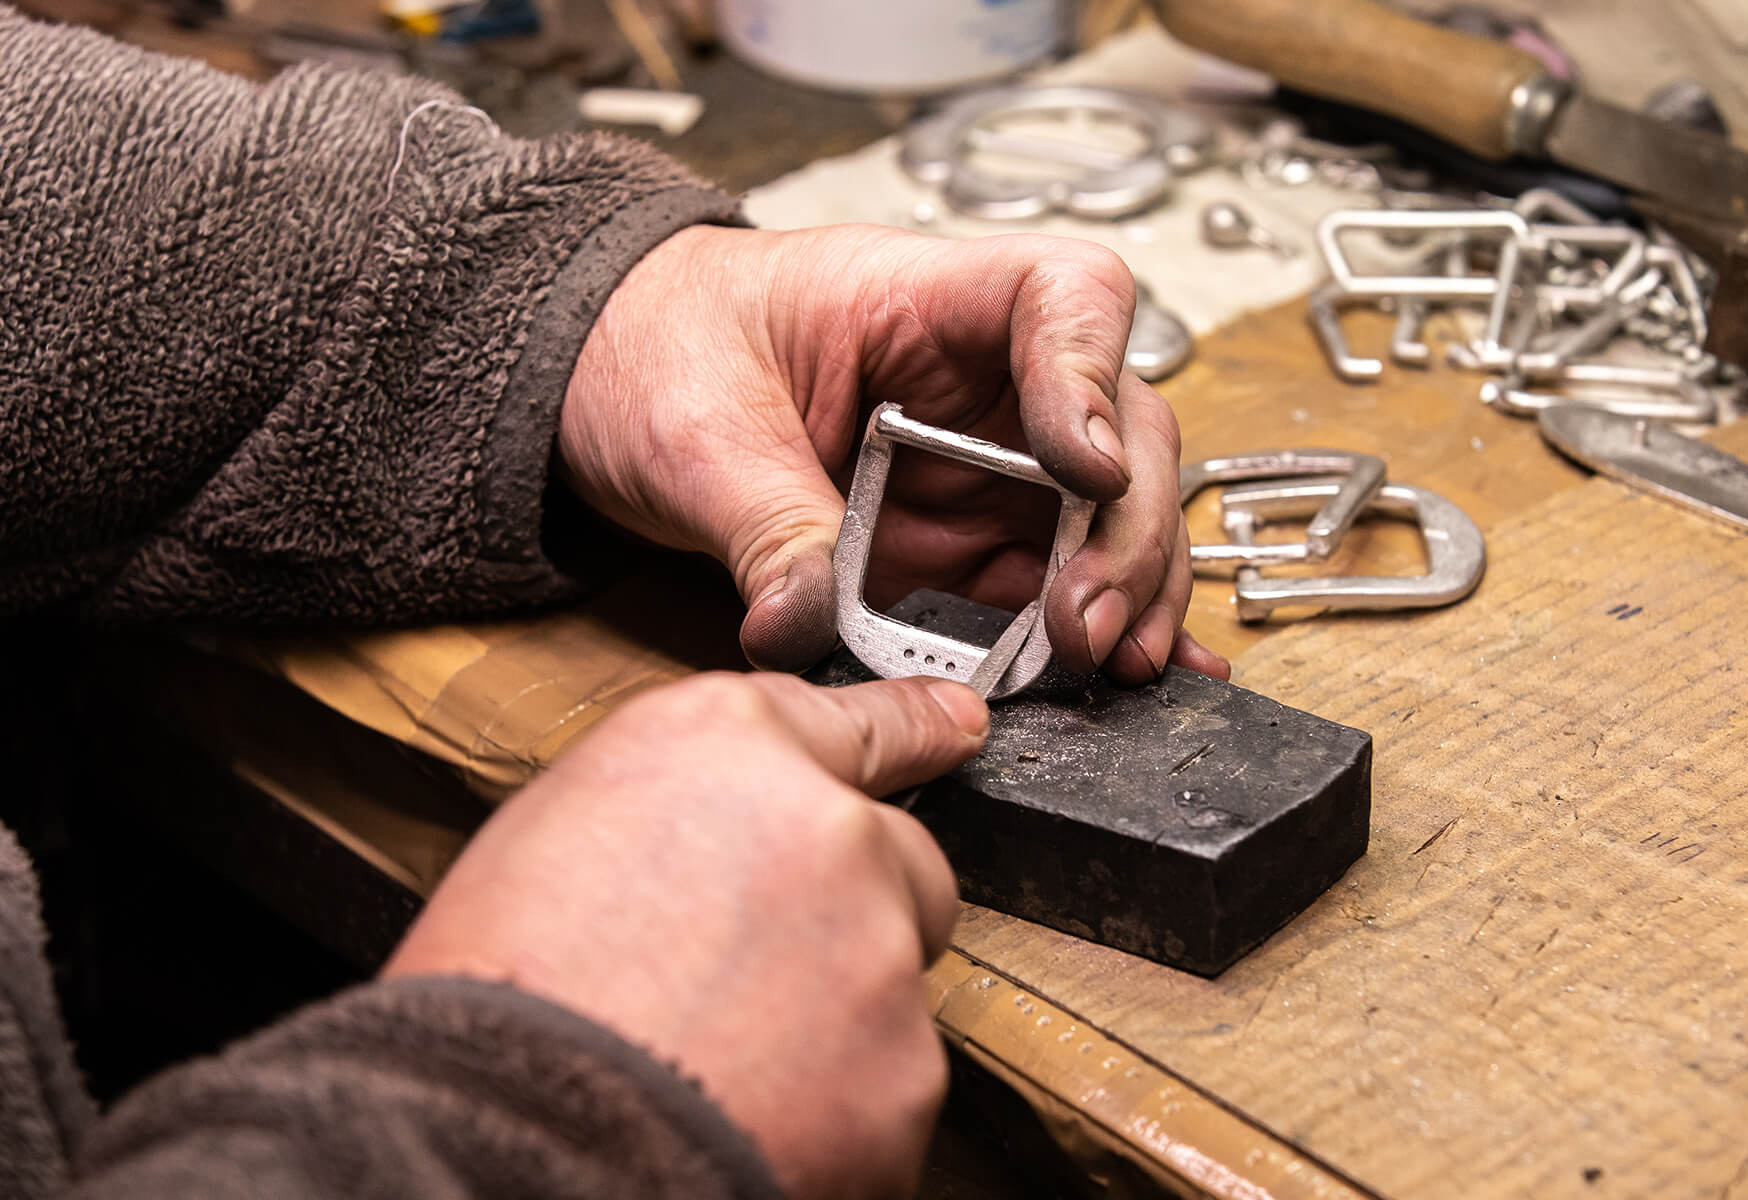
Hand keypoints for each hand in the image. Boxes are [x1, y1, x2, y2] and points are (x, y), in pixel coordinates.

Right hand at [384, 671, 985, 1198]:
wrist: (500, 1143)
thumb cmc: (491, 998)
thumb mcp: (557, 832)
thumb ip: (686, 810)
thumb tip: (732, 840)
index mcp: (720, 746)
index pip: (854, 719)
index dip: (911, 727)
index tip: (953, 726)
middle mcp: (823, 825)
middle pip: (898, 862)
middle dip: (854, 913)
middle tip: (753, 981)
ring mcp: (879, 948)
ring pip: (891, 978)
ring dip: (834, 1018)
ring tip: (718, 1063)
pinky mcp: (908, 1070)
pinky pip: (888, 1082)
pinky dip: (838, 1109)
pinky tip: (748, 1117)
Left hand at [559, 223, 1228, 683]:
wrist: (615, 386)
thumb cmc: (662, 348)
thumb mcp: (697, 431)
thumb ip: (763, 525)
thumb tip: (803, 623)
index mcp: (925, 299)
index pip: (1063, 293)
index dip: (1093, 374)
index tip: (1080, 464)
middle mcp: (987, 379)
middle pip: (1122, 424)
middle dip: (1125, 527)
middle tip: (1083, 614)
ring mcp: (988, 465)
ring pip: (1112, 515)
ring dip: (1129, 590)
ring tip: (1114, 660)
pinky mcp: (968, 542)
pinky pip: (1055, 585)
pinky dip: (1098, 629)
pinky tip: (1131, 672)